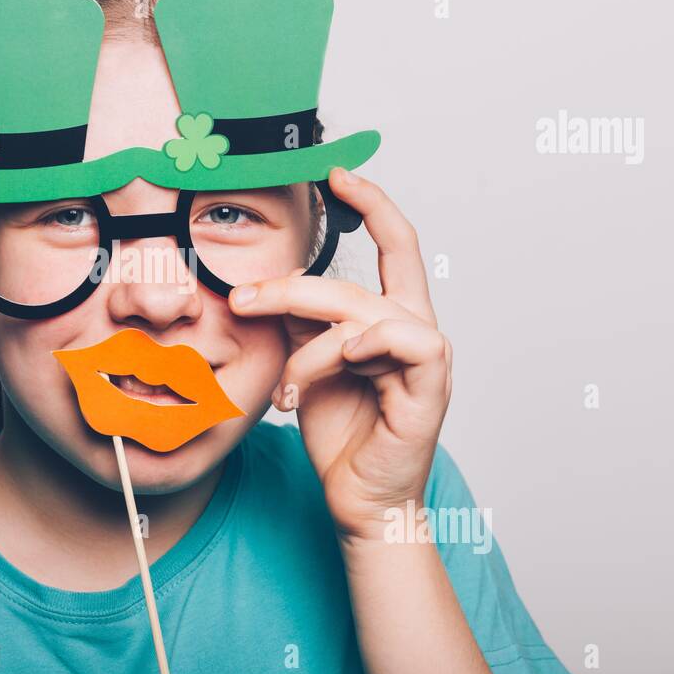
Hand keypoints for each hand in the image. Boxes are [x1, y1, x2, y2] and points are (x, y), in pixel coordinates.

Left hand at [228, 168, 451, 541]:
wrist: (359, 500)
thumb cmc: (339, 433)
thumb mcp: (308, 363)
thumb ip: (300, 321)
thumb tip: (273, 281)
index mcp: (390, 317)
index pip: (394, 244)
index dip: (371, 203)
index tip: (336, 173)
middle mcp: (415, 327)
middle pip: (351, 282)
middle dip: (288, 286)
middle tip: (241, 298)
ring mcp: (427, 355)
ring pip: (362, 312)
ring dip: (309, 342)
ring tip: (287, 386)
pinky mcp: (432, 385)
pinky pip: (405, 340)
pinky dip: (364, 345)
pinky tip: (342, 363)